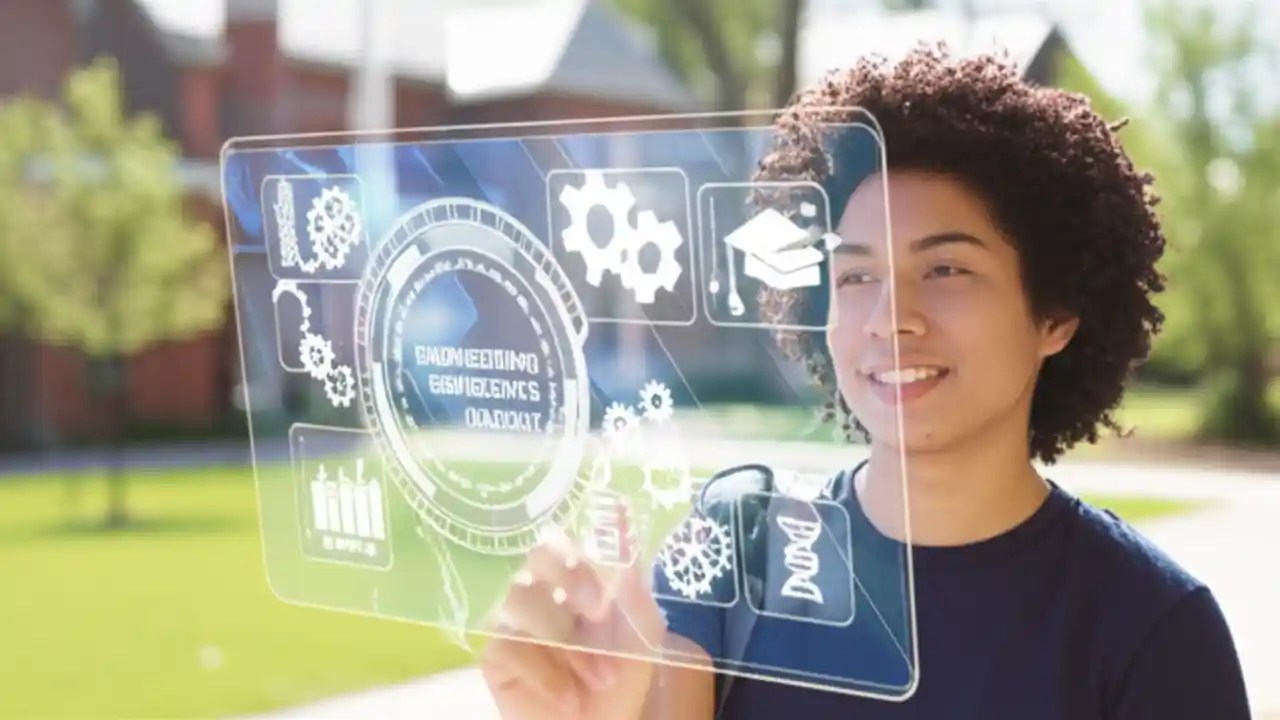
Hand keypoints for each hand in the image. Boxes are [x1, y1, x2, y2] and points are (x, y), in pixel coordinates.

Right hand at [481, 510, 666, 719]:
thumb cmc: (619, 685)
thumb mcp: (643, 640)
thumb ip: (637, 594)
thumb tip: (629, 542)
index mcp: (580, 582)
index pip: (576, 540)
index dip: (592, 534)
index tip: (615, 524)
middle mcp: (544, 592)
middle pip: (540, 553)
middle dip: (572, 575)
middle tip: (596, 609)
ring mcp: (515, 621)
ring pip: (521, 597)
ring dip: (566, 641)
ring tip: (596, 678)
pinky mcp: (496, 655)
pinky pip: (509, 645)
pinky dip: (546, 674)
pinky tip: (569, 697)